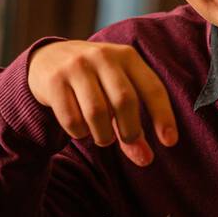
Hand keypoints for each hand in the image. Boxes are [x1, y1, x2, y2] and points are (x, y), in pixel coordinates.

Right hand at [27, 40, 177, 166]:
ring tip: (104, 137)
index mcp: (127, 57)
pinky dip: (80, 133)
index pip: (153, 88)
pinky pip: (71, 118)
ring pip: (97, 112)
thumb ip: (132, 124)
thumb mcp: (116, 93)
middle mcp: (103, 57)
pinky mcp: (54, 80)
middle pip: (124, 101)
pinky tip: (81, 130)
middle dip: (130, 130)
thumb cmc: (94, 81)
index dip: (164, 117)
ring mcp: (76, 66)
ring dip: (104, 135)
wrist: (47, 58)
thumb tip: (145, 159)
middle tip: (128, 141)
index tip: (170, 142)